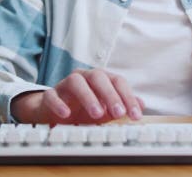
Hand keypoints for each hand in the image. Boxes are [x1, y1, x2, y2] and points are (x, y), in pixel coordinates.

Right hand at [11, 69, 143, 124]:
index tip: (135, 115)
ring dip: (88, 97)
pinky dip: (59, 104)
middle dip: (110, 95)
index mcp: (100, 79)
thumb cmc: (83, 108)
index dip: (127, 97)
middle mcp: (84, 77)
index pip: (117, 82)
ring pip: (76, 82)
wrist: (54, 112)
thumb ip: (123, 105)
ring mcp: (65, 84)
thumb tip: (142, 104)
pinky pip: (52, 95)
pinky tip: (67, 115)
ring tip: (97, 114)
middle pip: (98, 77)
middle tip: (118, 113)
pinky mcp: (49, 95)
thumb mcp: (106, 109)